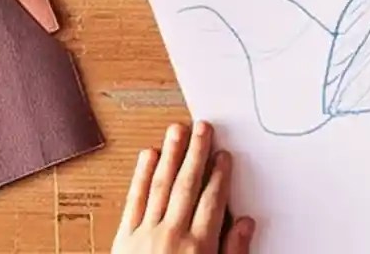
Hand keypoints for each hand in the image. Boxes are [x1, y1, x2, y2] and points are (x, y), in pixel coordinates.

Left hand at [112, 121, 253, 253]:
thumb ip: (233, 253)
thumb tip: (246, 224)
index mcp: (199, 247)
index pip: (213, 200)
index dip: (220, 174)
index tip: (224, 155)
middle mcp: (172, 236)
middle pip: (187, 185)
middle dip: (197, 153)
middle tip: (203, 128)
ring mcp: (145, 236)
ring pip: (160, 185)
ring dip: (170, 155)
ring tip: (177, 131)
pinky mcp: (123, 241)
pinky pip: (134, 201)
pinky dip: (141, 177)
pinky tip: (148, 156)